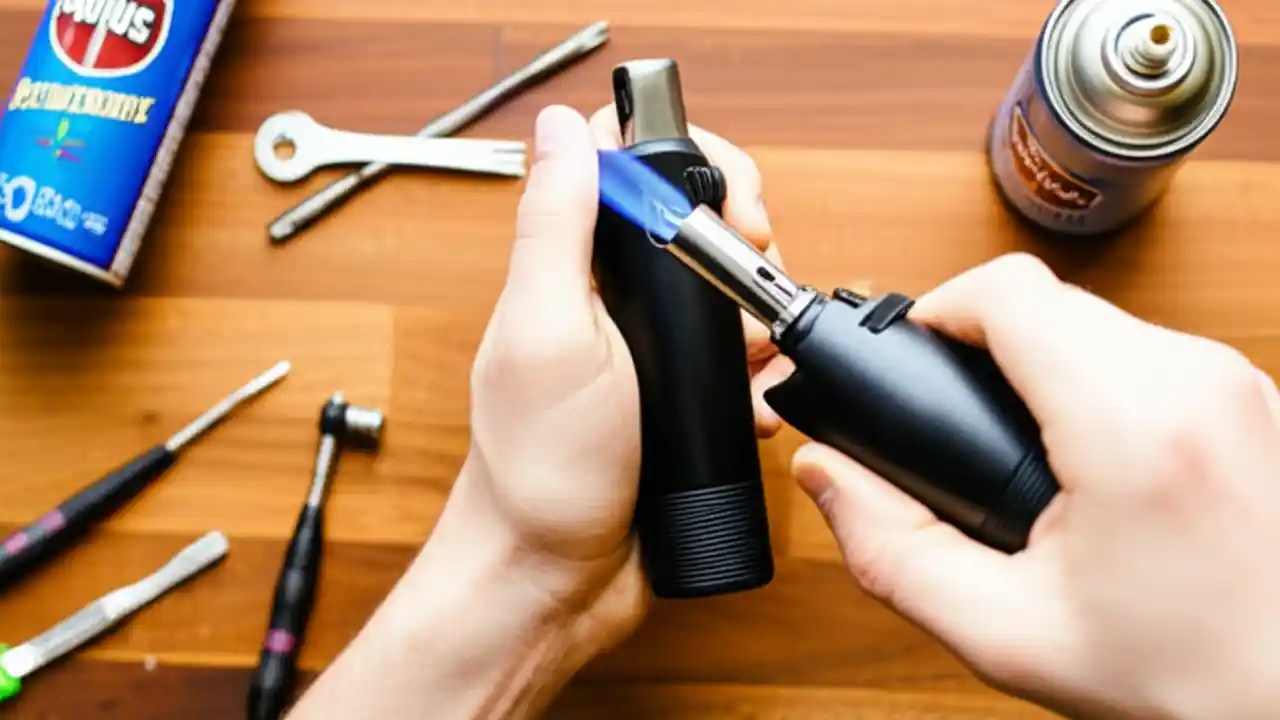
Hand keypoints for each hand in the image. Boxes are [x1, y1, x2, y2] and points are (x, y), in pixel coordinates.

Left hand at [292, 106, 784, 719]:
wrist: (559, 579)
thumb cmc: (539, 470)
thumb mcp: (548, 333)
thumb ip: (554, 227)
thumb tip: (558, 126)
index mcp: (571, 270)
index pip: (630, 168)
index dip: (688, 163)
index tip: (728, 200)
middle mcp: (612, 303)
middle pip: (695, 224)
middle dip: (742, 241)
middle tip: (756, 273)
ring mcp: (651, 356)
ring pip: (729, 296)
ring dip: (759, 317)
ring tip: (755, 356)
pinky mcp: (684, 405)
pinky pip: (742, 367)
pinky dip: (763, 378)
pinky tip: (759, 402)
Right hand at [792, 254, 1279, 719]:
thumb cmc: (1194, 678)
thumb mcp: (1008, 633)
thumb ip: (892, 550)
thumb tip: (828, 476)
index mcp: (1133, 427)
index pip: (1009, 290)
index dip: (939, 310)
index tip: (912, 353)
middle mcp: (1196, 381)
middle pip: (1050, 299)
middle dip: (985, 343)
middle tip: (958, 419)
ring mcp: (1235, 381)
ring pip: (1099, 318)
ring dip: (1042, 360)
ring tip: (1022, 444)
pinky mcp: (1252, 393)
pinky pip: (1147, 349)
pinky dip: (1097, 378)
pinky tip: (1085, 452)